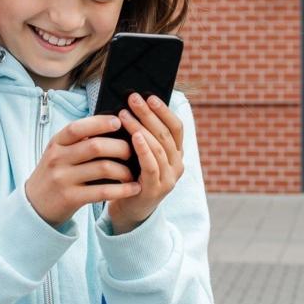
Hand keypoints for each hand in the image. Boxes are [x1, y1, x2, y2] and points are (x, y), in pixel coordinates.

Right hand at [25, 115, 141, 226]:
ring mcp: (63, 179)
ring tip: (132, 173)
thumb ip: (77, 141)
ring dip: (124, 170)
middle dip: (120, 147)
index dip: (100, 122)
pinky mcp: (70, 198)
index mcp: (56, 143)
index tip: (118, 122)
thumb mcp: (58, 153)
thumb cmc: (54, 174)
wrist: (35, 205)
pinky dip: (122, 190)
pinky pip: (102, 191)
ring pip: (103, 168)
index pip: (78, 127)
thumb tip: (110, 125)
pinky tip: (133, 188)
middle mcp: (58, 159)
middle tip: (132, 152)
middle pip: (96, 146)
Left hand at [107, 93, 184, 232]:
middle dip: (148, 113)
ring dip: (141, 127)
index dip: (164, 110)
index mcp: (176, 153)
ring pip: (159, 147)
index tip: (149, 96)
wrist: (127, 208)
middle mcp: (177, 165)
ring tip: (125, 114)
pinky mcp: (156, 189)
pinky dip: (144, 149)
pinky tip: (134, 137)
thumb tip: (129, 106)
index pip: (176, 127)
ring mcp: (169, 178)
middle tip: (132, 98)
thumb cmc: (132, 175)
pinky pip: (152, 165)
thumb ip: (141, 135)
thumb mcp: (140, 153)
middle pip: (166, 133)